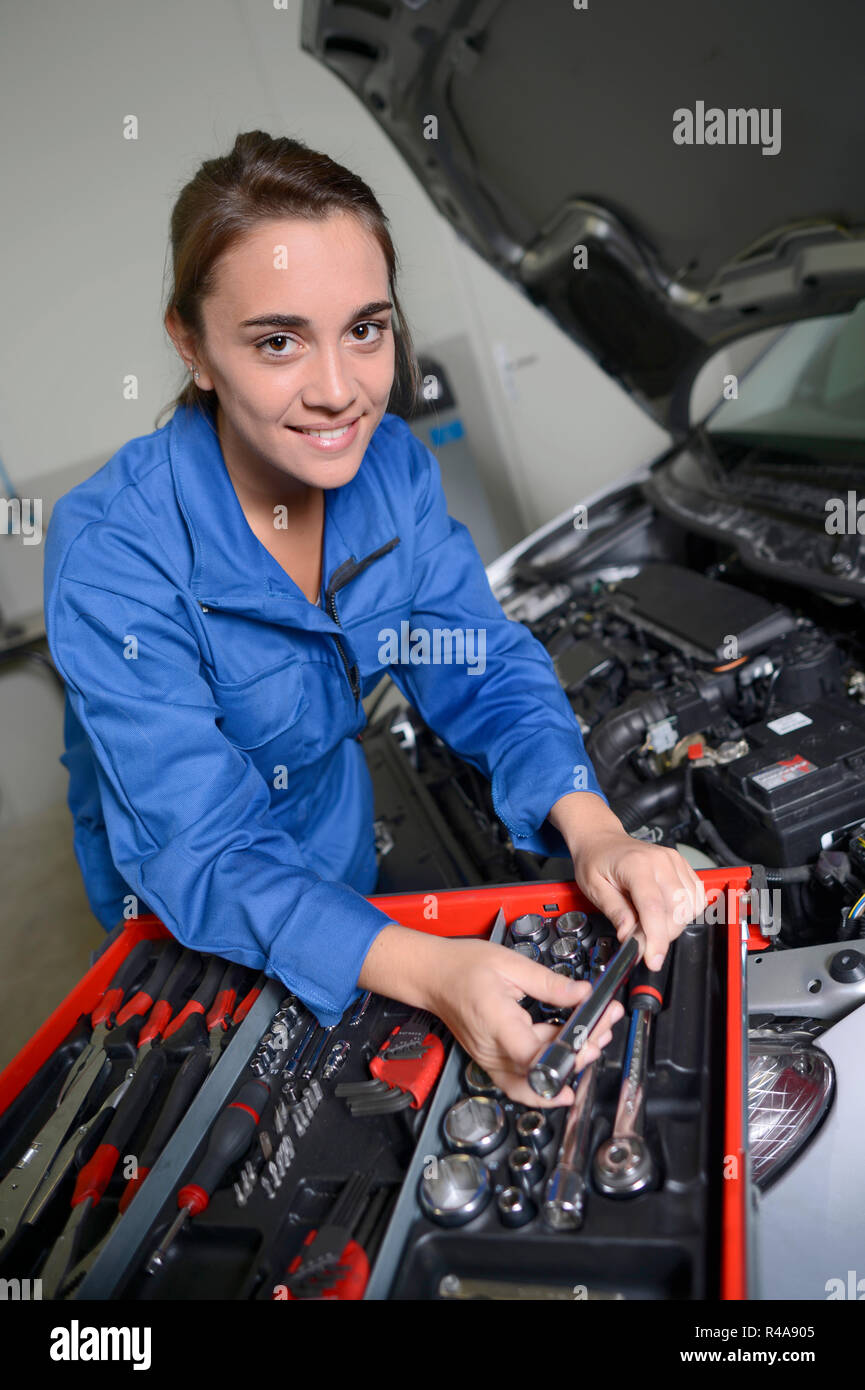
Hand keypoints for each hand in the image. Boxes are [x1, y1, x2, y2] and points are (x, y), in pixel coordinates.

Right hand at [424, 937, 623, 1106]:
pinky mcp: (492, 1060)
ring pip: (536, 1076)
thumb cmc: (462, 966)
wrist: (432, 975)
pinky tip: (571, 1059)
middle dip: (579, 1053)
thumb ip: (549, 983)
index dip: (562, 1060)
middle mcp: (491, 1048)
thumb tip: (583, 993)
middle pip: (541, 1069)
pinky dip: (549, 1070)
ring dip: (568, 1060)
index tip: (587, 1047)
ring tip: (595, 1034)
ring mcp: (490, 1059)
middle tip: (604, 1029)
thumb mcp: (510, 964)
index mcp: (496, 1021)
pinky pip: (524, 1077)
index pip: (531, 1056)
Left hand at [571, 830, 706, 969]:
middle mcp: (661, 861)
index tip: (653, 959)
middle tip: (641, 941)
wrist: (602, 840)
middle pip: (676, 910)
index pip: (654, 908)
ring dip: (674, 925)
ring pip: (690, 906)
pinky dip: (685, 912)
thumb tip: (629, 936)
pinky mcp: (683, 865)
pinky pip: (696, 896)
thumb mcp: (593, 887)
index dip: (656, 938)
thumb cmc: (596, 860)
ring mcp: (675, 861)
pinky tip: (665, 912)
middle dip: (662, 935)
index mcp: (636, 865)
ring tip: (650, 923)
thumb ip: (614, 911)